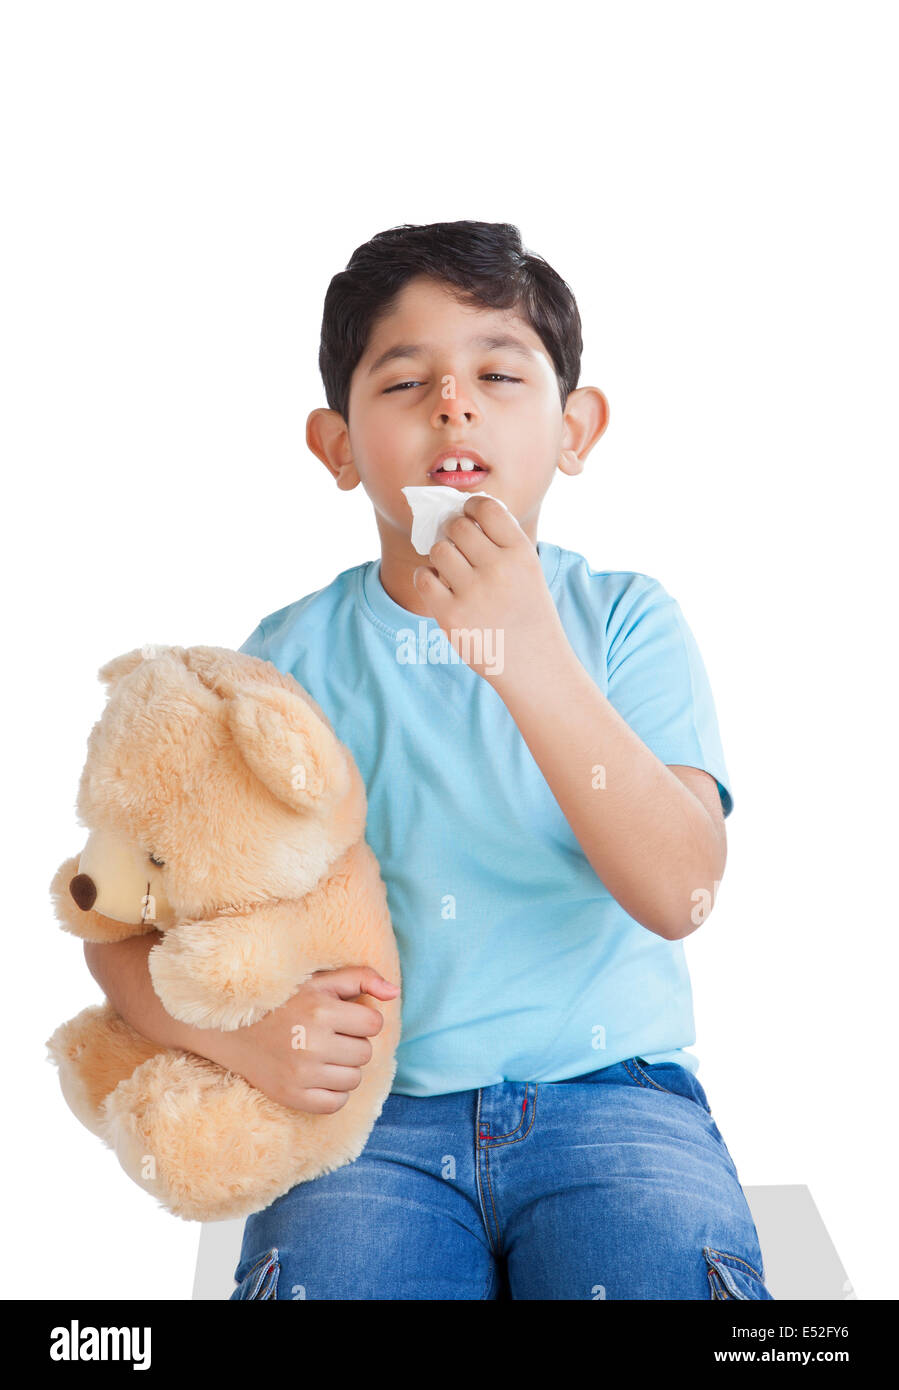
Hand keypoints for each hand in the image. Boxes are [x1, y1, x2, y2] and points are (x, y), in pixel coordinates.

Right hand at [209, 966, 399, 1113]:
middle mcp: (312, 1043)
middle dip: (353, 1042)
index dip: (362, 1019)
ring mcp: (301, 1074)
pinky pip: (336, 1103)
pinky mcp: (292, 1097)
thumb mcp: (319, 980)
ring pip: (354, 1079)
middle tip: (329, 1035)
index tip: (343, 1017)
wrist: (231, 1029)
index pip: (373, 1022)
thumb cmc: (283, 1000)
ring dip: (344, 1067)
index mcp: (321, 1010)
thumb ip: (360, 978)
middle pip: (365, 1052)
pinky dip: (333, 1092)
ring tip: (322, 1054)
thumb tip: (394, 992)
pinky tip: (317, 1075)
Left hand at [412, 496, 567, 686]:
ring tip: (452, 573)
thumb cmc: (527, 613)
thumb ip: (501, 541)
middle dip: (454, 533)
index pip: (486, 507)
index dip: (471, 507)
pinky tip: (440, 587)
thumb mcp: (529, 569)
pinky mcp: (451, 615)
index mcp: (521, 552)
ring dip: (442, 557)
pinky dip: (427, 578)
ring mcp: (473, 592)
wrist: (534, 663)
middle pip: (457, 526)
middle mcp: (498, 568)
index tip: (468, 516)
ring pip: (439, 549)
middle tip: (458, 549)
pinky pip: (423, 577)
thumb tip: (460, 514)